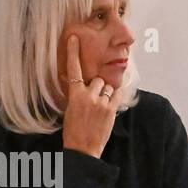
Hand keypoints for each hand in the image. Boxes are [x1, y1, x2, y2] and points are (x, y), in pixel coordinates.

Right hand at [60, 36, 122, 158]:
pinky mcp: (111, 110)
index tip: (74, 38)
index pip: (73, 69)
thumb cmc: (74, 129)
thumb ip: (78, 95)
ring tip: (100, 107)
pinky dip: (115, 97)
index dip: (73, 52)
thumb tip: (83, 85)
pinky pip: (117, 95)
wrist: (82, 148)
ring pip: (108, 87)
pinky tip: (111, 104)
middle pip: (98, 80)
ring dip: (106, 93)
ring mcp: (101, 102)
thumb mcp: (70, 109)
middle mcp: (88, 95)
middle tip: (94, 100)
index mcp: (74, 94)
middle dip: (98, 87)